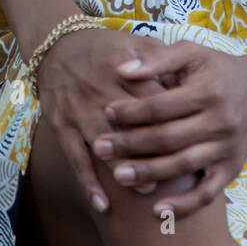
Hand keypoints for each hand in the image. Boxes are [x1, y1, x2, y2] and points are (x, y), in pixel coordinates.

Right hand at [34, 27, 175, 214]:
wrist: (55, 45)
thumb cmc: (105, 48)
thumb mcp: (135, 42)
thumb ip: (161, 60)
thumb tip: (189, 83)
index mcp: (120, 68)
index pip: (150, 98)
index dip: (170, 119)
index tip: (191, 138)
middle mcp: (98, 90)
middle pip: (128, 126)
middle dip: (151, 151)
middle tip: (176, 173)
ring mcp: (78, 110)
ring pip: (103, 146)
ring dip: (125, 169)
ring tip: (147, 192)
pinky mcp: (61, 125)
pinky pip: (75, 159)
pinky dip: (88, 182)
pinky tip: (103, 204)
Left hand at [90, 41, 246, 217]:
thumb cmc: (221, 69)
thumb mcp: (193, 53)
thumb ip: (158, 59)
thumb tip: (120, 70)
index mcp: (208, 92)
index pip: (161, 106)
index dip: (131, 111)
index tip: (107, 113)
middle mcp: (220, 122)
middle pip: (168, 138)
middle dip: (131, 145)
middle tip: (100, 148)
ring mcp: (227, 148)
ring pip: (183, 166)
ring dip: (149, 173)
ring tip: (118, 176)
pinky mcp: (232, 168)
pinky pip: (207, 193)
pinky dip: (184, 205)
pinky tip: (157, 210)